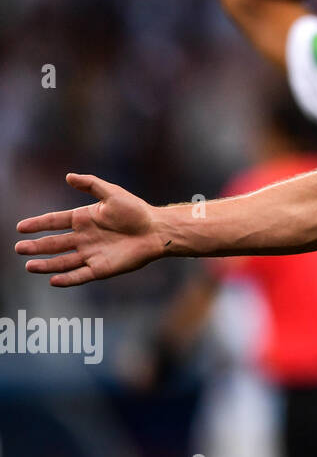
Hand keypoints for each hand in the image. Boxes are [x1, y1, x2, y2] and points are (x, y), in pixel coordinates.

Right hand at [14, 173, 160, 285]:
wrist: (157, 230)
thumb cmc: (136, 210)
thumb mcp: (112, 193)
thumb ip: (91, 184)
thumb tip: (68, 176)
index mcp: (83, 219)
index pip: (54, 222)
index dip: (37, 224)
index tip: (20, 227)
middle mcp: (83, 238)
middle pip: (54, 244)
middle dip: (36, 247)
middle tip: (19, 248)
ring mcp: (90, 254)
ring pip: (62, 262)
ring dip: (46, 265)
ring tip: (29, 266)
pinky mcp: (101, 268)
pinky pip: (80, 275)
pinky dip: (67, 279)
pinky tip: (53, 280)